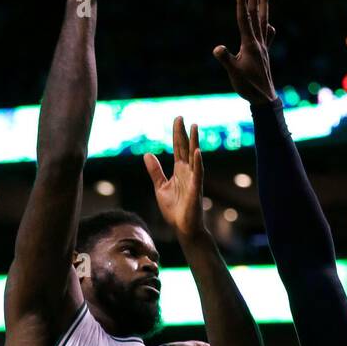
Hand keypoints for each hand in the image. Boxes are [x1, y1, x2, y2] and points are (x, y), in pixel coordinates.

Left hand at [144, 116, 203, 240]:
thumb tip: (147, 154)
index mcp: (179, 171)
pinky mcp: (196, 189)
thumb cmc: (174, 210)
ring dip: (194, 142)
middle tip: (182, 117)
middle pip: (185, 148)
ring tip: (194, 127)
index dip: (177, 134)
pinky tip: (197, 151)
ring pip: (194, 157)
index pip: (178, 148)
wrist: (182, 228)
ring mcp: (193, 179)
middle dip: (184, 133)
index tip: (178, 119)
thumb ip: (155, 171)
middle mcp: (188, 172)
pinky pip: (198, 173)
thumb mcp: (160, 187)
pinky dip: (198, 162)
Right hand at [213, 0, 276, 104]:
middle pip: (256, 15)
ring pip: (263, 20)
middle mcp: (258, 42)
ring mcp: (263, 47)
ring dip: (263, 4)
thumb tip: (217, 48)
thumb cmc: (248, 86)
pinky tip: (267, 24)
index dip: (241, 3)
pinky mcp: (264, 54)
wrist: (264, 99)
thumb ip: (225, 59)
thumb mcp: (234, 73)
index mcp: (250, 45)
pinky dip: (267, 27)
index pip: (244, 19)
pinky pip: (267, 36)